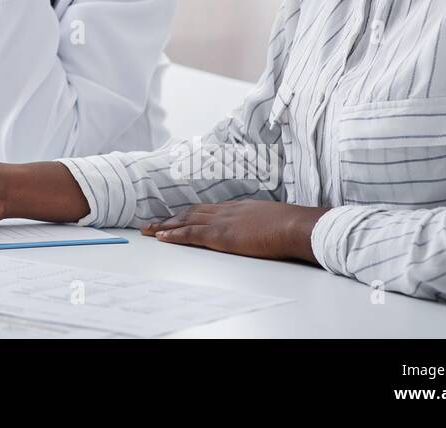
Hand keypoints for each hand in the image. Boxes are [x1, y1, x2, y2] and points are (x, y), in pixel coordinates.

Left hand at [142, 200, 328, 262]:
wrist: (296, 226)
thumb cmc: (292, 226)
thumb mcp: (275, 220)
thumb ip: (263, 222)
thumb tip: (266, 228)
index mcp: (239, 207)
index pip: (208, 209)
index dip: (191, 213)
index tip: (179, 217)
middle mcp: (226, 210)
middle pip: (192, 212)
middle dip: (172, 218)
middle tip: (154, 223)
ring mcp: (222, 221)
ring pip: (186, 221)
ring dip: (165, 226)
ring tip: (148, 231)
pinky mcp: (220, 235)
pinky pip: (190, 234)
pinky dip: (173, 235)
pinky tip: (161, 237)